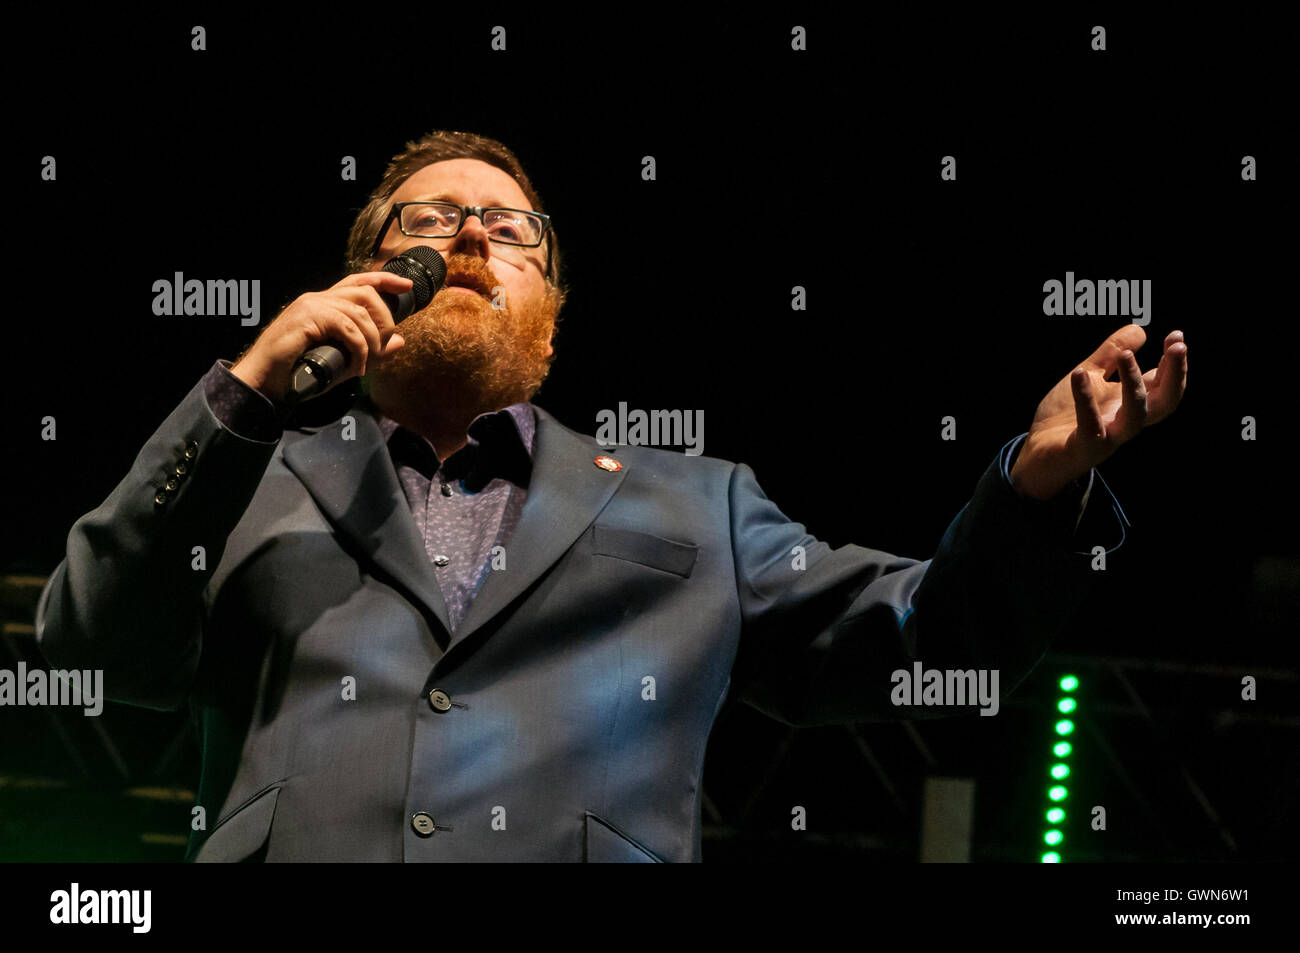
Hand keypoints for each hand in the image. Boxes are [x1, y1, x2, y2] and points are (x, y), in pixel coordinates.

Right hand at [230, 271, 412, 404]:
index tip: (407, 286)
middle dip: (384, 318)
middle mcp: (318, 299)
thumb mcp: (343, 361)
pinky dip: (358, 350)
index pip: (359, 281)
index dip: (385, 280)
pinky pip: (347, 328)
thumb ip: (371, 350)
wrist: (265, 382)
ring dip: (371, 341)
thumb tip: (400, 342)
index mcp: (324, 304)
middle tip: (383, 345)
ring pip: (359, 313)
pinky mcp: (307, 318)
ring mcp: (311, 306)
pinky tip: (356, 368)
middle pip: (365, 292)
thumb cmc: (298, 372)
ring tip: (366, 364)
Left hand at [1009, 325, 1188, 500]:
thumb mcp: (1089, 377)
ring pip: (1136, 416)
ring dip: (1135, 384)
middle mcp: (1125, 421)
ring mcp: (1108, 436)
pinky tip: (1079, 374)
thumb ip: (1110, 354)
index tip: (1176, 336)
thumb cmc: (1066, 417)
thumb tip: (1140, 329)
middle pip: (1164, 402)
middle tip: (1177, 347)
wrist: (1037, 454)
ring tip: (1125, 355)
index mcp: (1129, 404)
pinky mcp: (1084, 448)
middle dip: (1175, 375)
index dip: (1174, 362)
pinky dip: (1085, 399)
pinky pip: (1091, 426)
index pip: (1163, 384)